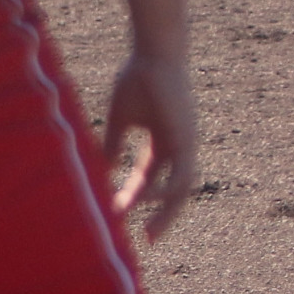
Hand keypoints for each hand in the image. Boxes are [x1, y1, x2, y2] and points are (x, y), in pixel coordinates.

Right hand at [104, 52, 197, 242]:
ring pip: (180, 188)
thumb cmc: (137, 78)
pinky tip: (145, 197)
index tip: (118, 213)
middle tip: (146, 238)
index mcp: (161, 140)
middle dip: (158, 213)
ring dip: (166, 212)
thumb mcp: (121, 118)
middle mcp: (176, 146)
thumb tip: (105, 167)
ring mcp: (184, 144)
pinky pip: (181, 175)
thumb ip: (113, 143)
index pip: (149, 176)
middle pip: (170, 188)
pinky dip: (165, 190)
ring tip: (150, 233)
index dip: (135, 195)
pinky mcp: (187, 141)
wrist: (153, 55)